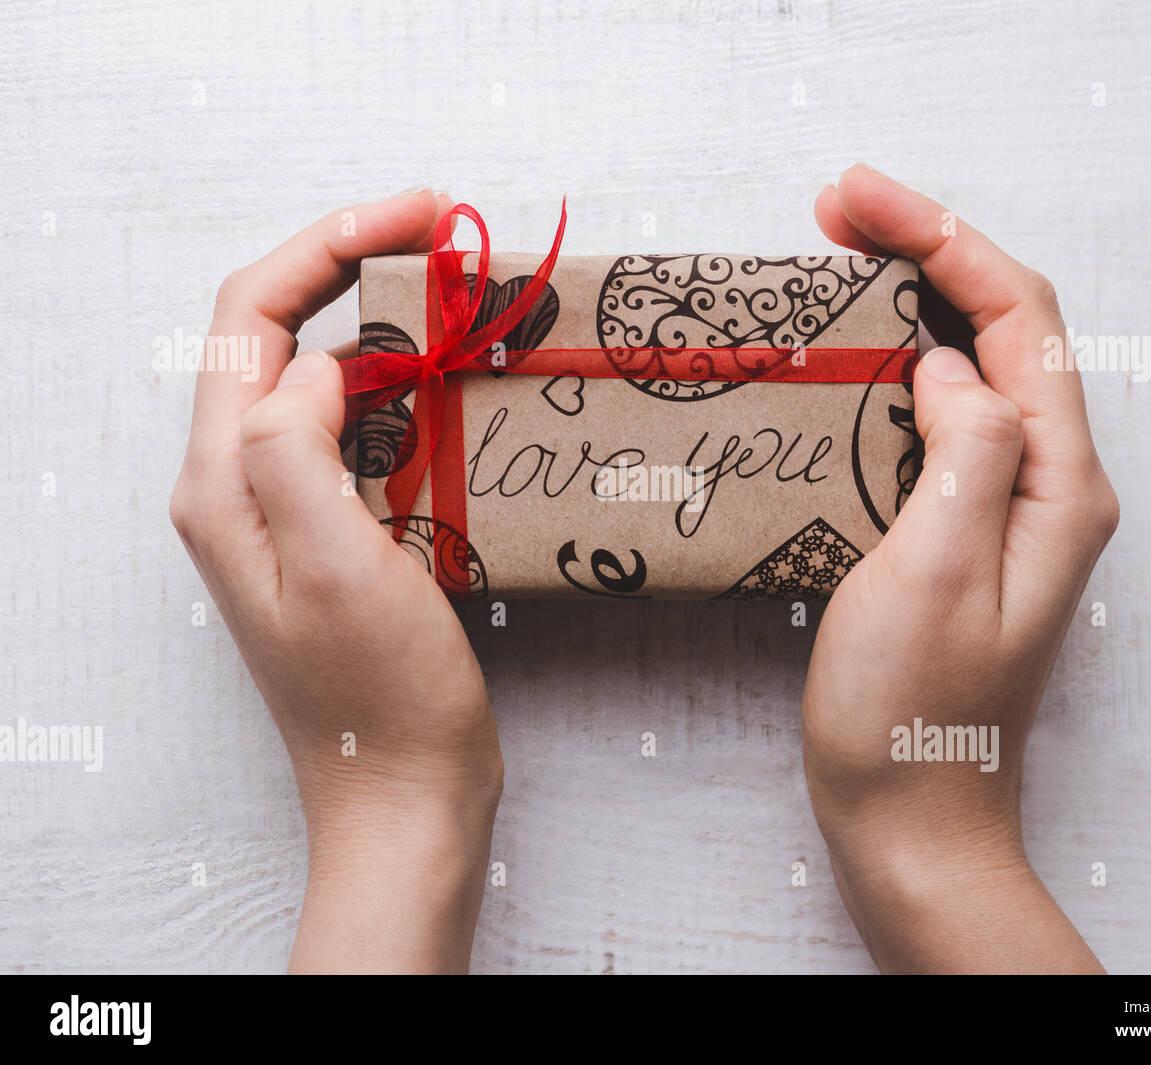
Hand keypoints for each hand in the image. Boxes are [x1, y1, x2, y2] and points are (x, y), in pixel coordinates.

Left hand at [170, 189, 502, 972]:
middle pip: (277, 334)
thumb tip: (320, 362)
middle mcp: (243, 487)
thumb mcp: (333, 564)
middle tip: (449, 238)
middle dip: (354, 265)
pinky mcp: (339, 533)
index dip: (327, 245)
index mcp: (225, 483)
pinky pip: (361, 430)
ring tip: (460, 296)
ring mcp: (290, 511)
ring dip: (384, 322)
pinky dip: (407, 386)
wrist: (406, 792)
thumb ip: (297, 446)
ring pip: (322, 377)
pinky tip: (455, 387)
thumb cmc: (378, 695)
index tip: (419, 214)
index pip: (249, 317)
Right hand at [802, 166, 1116, 972]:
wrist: (910, 815)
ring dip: (911, 299)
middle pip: (1003, 328)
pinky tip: (847, 362)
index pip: (1017, 319)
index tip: (854, 198)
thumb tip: (948, 363)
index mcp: (1056, 485)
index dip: (941, 238)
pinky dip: (892, 368)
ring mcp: (1005, 508)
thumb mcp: (933, 570)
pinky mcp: (961, 530)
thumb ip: (962, 449)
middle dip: (927, 249)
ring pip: (971, 367)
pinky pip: (939, 421)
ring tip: (837, 261)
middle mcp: (1046, 486)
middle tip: (835, 210)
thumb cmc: (910, 712)